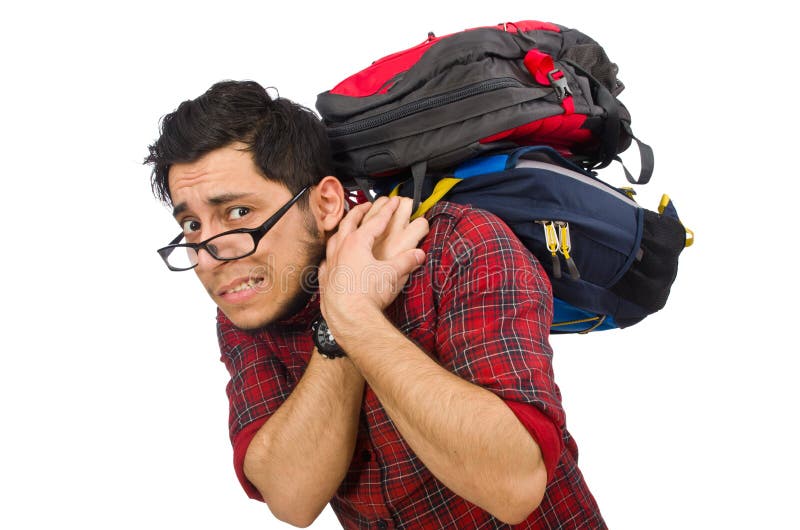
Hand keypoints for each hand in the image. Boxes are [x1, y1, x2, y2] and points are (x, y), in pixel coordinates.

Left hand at [319, 196, 428, 330]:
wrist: (349, 317)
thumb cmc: (368, 295)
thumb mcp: (392, 275)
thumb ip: (406, 262)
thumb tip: (418, 255)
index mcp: (357, 243)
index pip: (375, 221)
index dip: (387, 210)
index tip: (394, 201)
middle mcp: (340, 249)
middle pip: (350, 222)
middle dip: (360, 211)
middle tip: (368, 205)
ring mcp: (330, 263)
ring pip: (334, 238)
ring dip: (342, 229)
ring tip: (348, 226)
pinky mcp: (325, 278)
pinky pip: (326, 260)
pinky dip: (332, 254)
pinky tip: (333, 256)